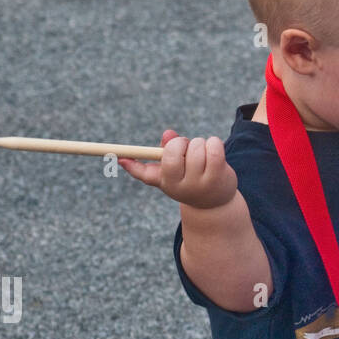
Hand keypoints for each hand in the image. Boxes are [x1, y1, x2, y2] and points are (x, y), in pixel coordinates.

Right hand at [118, 131, 238, 208]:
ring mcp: (200, 182)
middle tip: (187, 149)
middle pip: (174, 150)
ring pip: (196, 145)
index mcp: (165, 182)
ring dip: (200, 143)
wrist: (215, 203)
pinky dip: (214, 143)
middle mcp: (180, 185)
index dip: (131, 165)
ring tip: (203, 155)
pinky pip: (213, 147)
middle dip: (181, 143)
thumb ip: (166, 153)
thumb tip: (167, 135)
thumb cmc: (189, 181)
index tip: (119, 156)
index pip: (145, 173)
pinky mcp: (219, 176)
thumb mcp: (174, 171)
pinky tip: (215, 152)